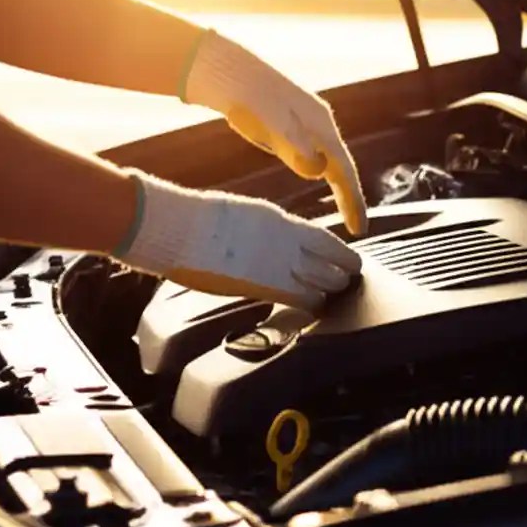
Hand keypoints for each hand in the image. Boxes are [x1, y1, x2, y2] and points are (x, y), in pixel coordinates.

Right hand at [114, 171, 360, 311]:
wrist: (179, 226)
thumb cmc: (196, 222)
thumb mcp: (241, 217)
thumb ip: (262, 232)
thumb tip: (267, 243)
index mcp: (279, 221)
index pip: (322, 238)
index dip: (337, 252)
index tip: (343, 260)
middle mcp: (286, 239)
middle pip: (331, 259)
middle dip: (342, 272)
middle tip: (347, 280)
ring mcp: (280, 261)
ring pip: (325, 279)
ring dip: (332, 289)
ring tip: (336, 295)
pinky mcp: (268, 283)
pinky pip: (304, 297)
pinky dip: (314, 304)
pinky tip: (316, 309)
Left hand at [182, 30, 368, 235]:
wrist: (230, 74)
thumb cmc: (251, 98)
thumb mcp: (274, 123)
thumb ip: (296, 147)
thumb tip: (319, 170)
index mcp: (320, 125)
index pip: (344, 169)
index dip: (353, 200)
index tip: (359, 228)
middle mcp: (319, 127)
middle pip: (342, 167)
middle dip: (351, 197)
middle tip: (357, 229)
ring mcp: (306, 128)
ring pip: (330, 162)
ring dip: (340, 187)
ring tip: (348, 213)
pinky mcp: (290, 130)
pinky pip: (315, 158)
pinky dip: (325, 175)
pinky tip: (322, 182)